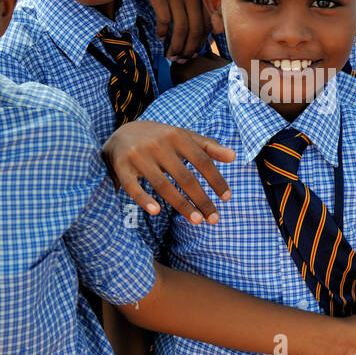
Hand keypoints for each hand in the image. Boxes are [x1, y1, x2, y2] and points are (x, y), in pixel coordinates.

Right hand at [103, 120, 234, 224]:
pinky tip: (156, 212)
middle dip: (202, 200)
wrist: (121, 133)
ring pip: (163, 185)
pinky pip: (133, 187)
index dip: (216, 179)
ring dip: (182, 205)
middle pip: (185, 177)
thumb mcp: (183, 136)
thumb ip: (208, 146)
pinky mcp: (122, 167)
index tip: (227, 198)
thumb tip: (234, 157)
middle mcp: (158, 144)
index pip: (202, 160)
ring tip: (197, 221)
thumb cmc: (160, 138)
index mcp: (177, 135)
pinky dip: (144, 199)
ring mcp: (139, 156)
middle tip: (215, 219)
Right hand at [140, 0, 210, 60]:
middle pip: (195, 30)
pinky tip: (161, 37)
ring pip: (180, 29)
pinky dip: (162, 33)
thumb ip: (206, 5)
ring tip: (171, 55)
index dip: (202, 42)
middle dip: (189, 49)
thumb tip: (214, 32)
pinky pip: (163, 20)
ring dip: (176, 46)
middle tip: (182, 59)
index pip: (208, 24)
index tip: (195, 53)